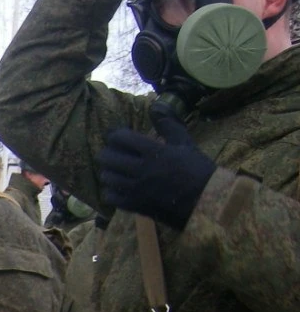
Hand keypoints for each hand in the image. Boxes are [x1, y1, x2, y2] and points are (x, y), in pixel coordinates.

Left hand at [96, 111, 214, 229]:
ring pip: (107, 177)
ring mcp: (136, 189)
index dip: (115, 135)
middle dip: (107, 152)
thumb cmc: (196, 169)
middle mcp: (141, 169)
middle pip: (107, 157)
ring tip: (116, 170)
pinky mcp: (135, 205)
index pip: (120, 138)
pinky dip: (111, 191)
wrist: (204, 200)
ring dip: (108, 171)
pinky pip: (110, 197)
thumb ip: (168, 124)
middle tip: (113, 153)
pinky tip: (118, 187)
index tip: (119, 136)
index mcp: (153, 152)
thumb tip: (155, 105)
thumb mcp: (184, 143)